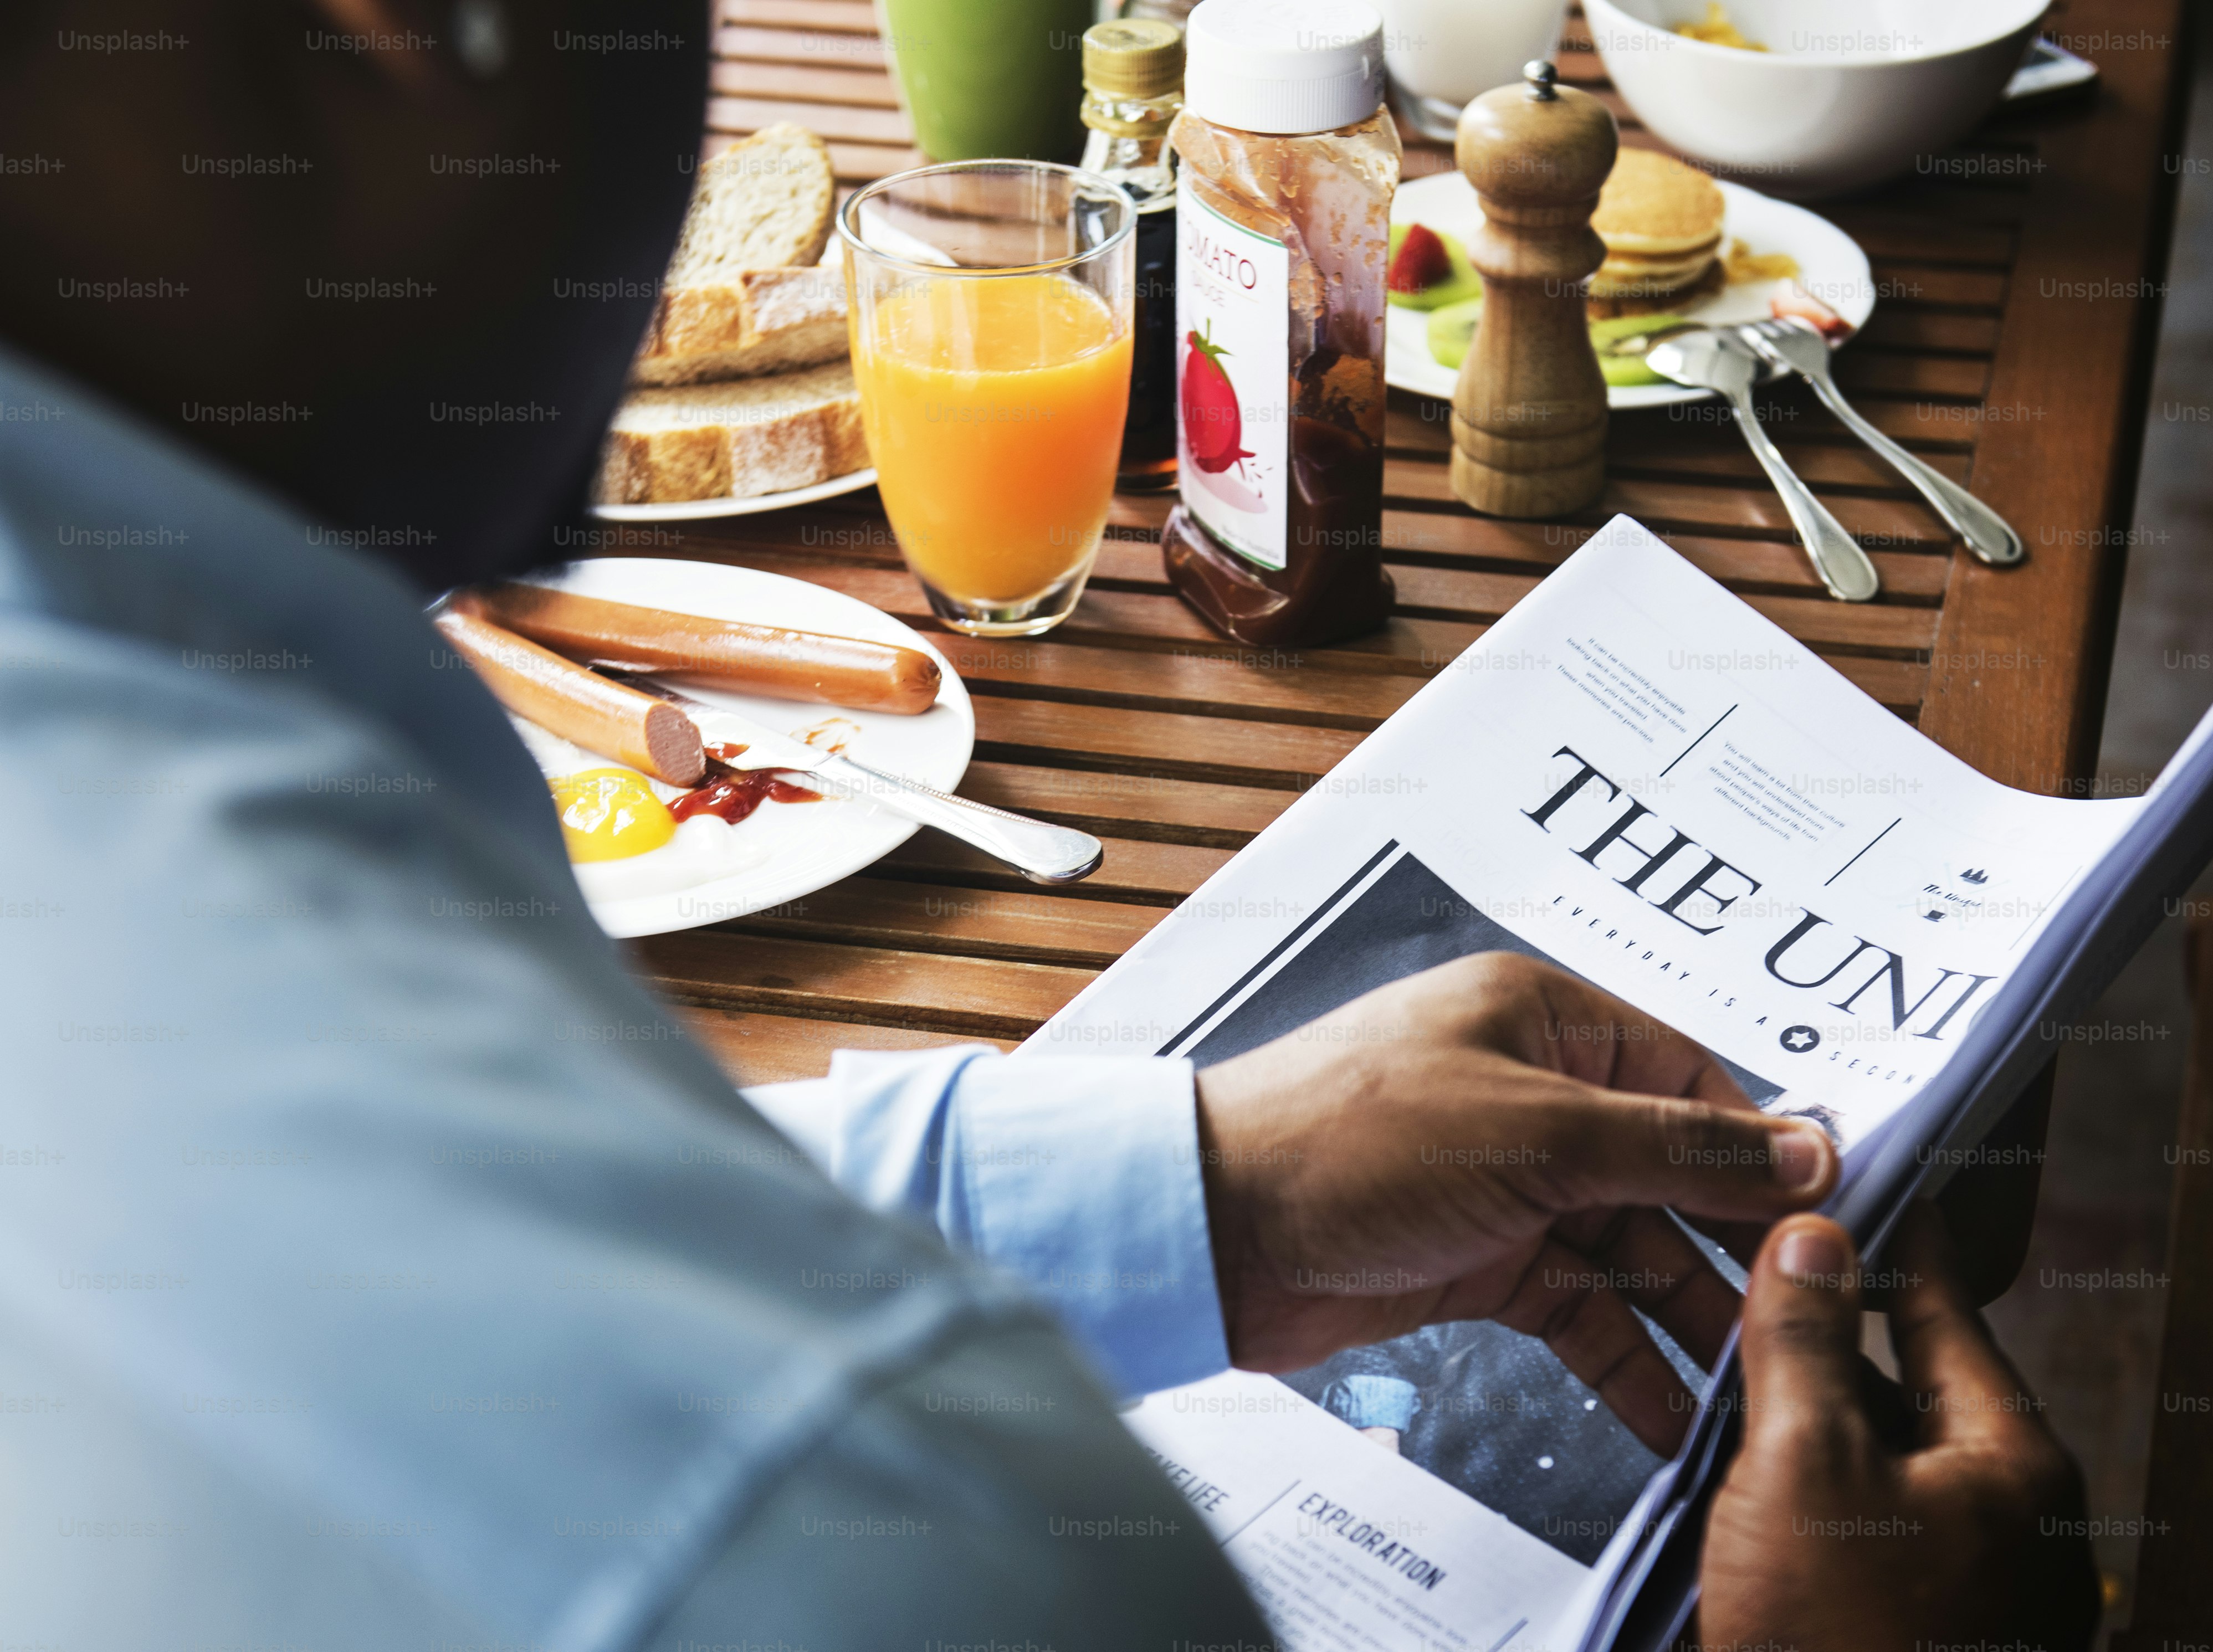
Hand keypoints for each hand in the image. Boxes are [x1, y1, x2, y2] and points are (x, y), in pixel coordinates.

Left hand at [1192, 952, 1836, 1454]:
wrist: (1210, 1230)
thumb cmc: (1344, 1140)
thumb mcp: (1533, 1133)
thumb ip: (1674, 1147)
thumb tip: (1800, 1148)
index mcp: (1543, 1021)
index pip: (1690, 1079)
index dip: (1761, 1151)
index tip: (1830, 1218)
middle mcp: (1531, 1094)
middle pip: (1668, 1172)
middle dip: (1734, 1249)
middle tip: (1806, 1320)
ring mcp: (1506, 1182)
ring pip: (1630, 1251)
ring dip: (1690, 1320)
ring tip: (1756, 1388)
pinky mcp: (1478, 1259)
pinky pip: (1577, 1309)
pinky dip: (1623, 1360)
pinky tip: (1675, 1413)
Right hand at [1699, 1205, 2099, 1651]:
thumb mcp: (1806, 1465)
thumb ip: (1806, 1340)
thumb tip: (1814, 1236)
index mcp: (2008, 1457)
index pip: (1940, 1300)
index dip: (1884, 1229)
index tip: (1844, 1176)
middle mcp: (2000, 1510)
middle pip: (1905, 1371)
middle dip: (1822, 1316)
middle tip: (1748, 1258)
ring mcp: (1956, 1572)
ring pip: (1871, 1445)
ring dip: (1797, 1399)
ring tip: (1722, 1352)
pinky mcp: (1903, 1619)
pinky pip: (1850, 1514)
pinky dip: (1794, 1476)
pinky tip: (1735, 1468)